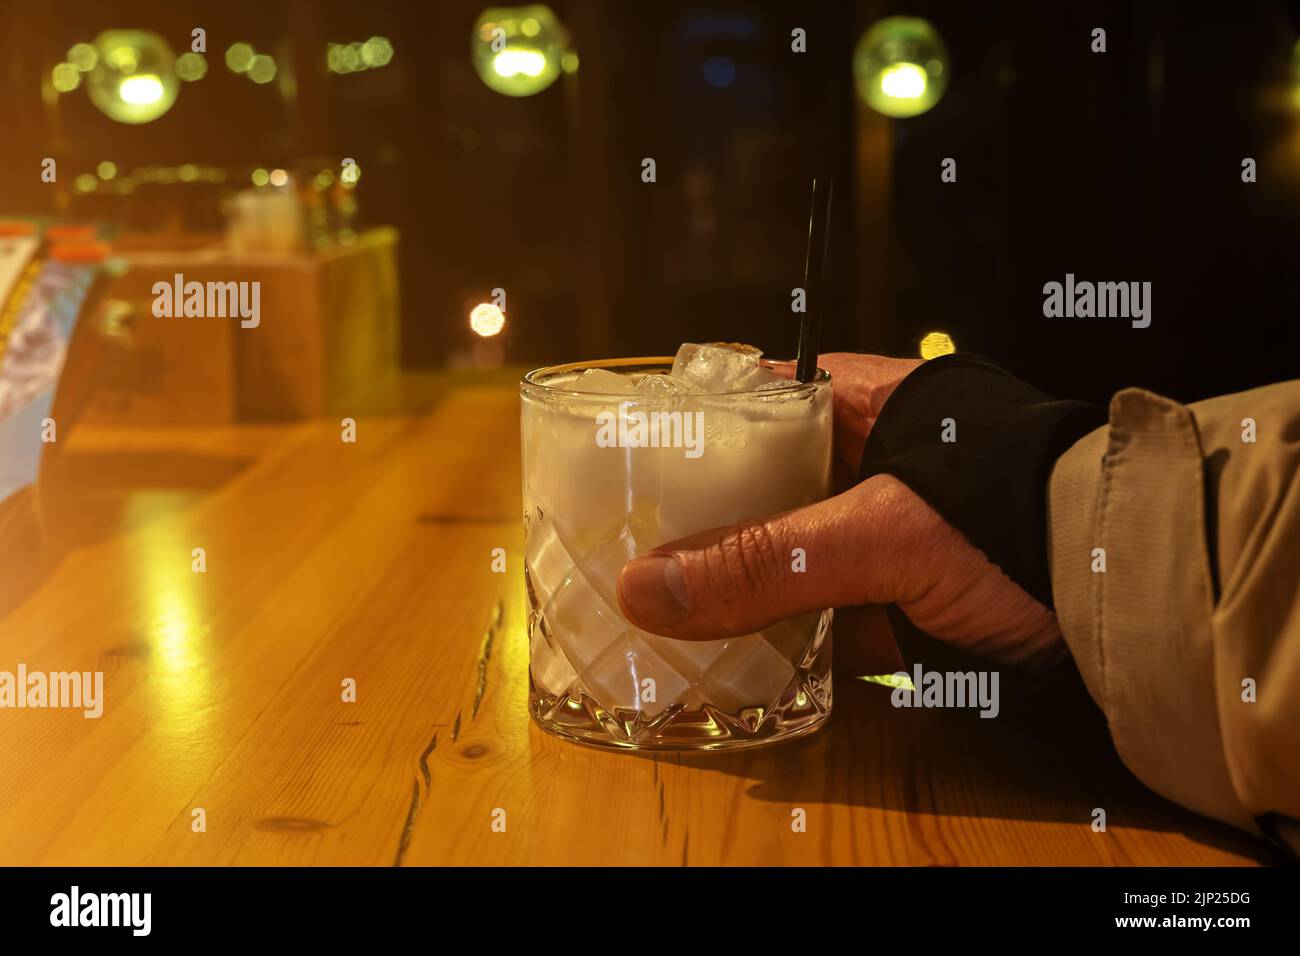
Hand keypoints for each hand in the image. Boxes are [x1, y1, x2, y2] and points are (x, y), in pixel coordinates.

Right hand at [616, 353, 1064, 669]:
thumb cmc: (1013, 518)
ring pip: (784, 557)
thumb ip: (768, 559)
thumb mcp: (885, 532)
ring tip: (653, 605)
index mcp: (862, 405)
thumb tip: (640, 588)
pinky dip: (776, 642)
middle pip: (759, 486)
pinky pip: (816, 620)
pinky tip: (722, 659)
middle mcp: (864, 466)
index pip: (755, 397)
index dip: (691, 422)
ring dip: (732, 586)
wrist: (1126, 602)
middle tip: (623, 542)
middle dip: (698, 518)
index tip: (628, 454)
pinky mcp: (895, 608)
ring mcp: (879, 541)